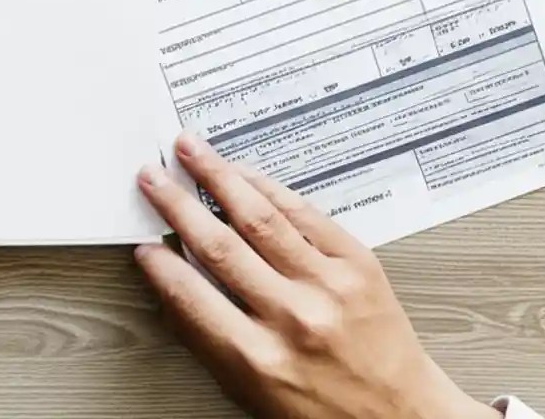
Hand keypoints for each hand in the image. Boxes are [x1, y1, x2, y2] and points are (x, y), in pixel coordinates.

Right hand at [135, 132, 499, 418]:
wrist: (401, 417)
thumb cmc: (325, 411)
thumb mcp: (250, 391)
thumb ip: (208, 337)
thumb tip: (173, 286)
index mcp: (258, 358)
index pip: (191, 295)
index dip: (159, 263)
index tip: (142, 242)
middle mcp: (293, 317)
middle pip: (218, 245)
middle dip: (176, 204)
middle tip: (152, 176)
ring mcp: (328, 285)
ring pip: (259, 217)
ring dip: (218, 176)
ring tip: (192, 151)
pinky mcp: (358, 264)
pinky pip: (304, 213)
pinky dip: (269, 187)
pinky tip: (244, 172)